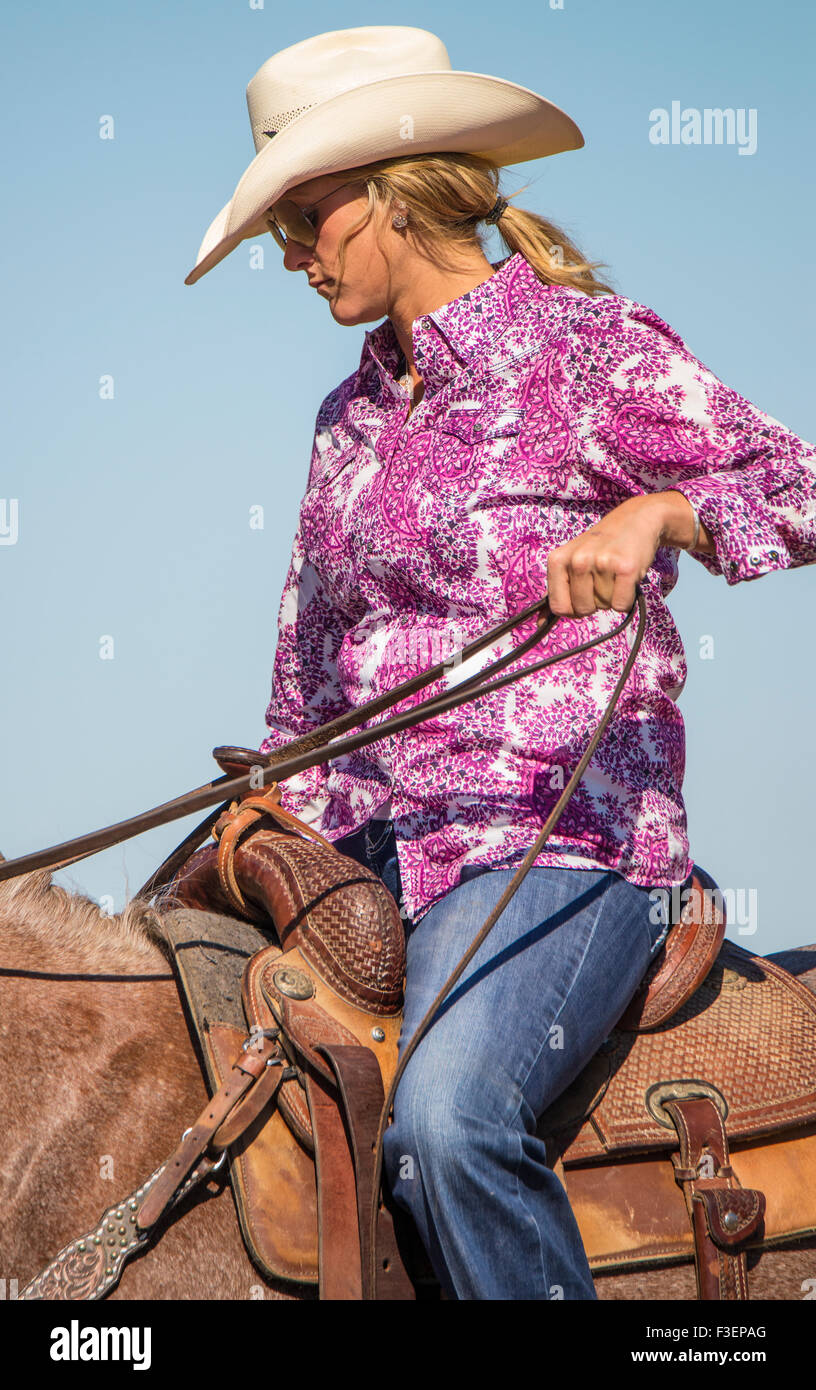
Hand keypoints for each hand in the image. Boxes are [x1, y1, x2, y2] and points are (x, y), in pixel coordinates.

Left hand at [543, 495, 672, 618]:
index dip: (574, 607)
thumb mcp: (571, 560)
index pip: (559, 607)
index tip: (584, 592)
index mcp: (558, 559)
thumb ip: (557, 591)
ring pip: (604, 606)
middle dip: (595, 601)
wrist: (636, 520)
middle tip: (602, 577)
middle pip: (582, 609)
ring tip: (614, 572)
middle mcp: (577, 560)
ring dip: (612, 595)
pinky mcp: (626, 568)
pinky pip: (621, 605)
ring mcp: (601, 562)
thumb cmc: (600, 546)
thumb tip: (540, 625)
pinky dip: (627, 598)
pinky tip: (627, 575)